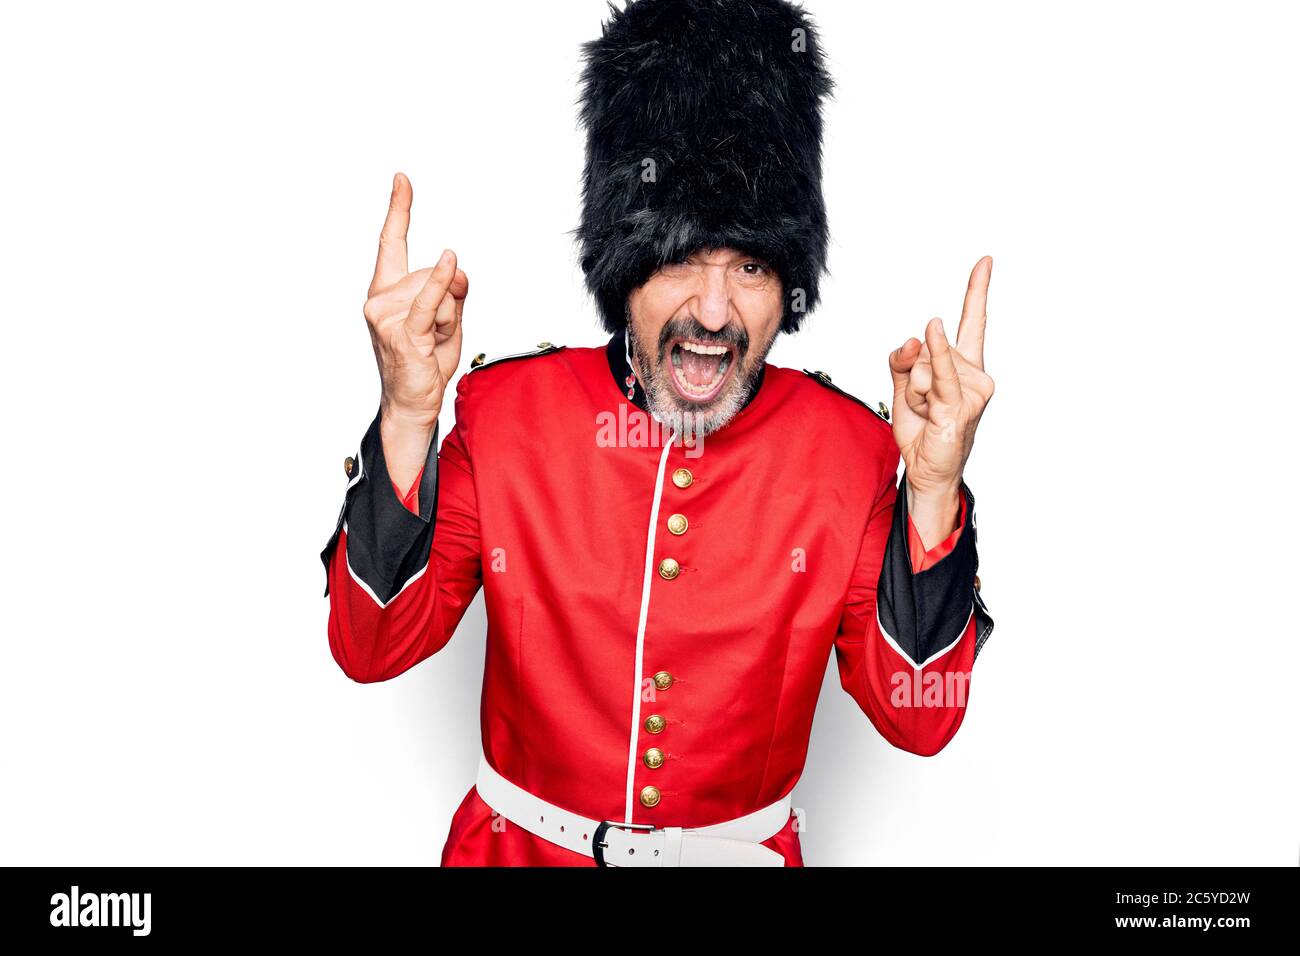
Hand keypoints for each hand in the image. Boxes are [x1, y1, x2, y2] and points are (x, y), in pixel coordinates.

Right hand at [363, 172, 468, 490]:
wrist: (412, 404)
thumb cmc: (425, 361)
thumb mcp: (447, 318)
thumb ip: (454, 290)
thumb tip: (456, 267)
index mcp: (386, 290)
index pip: (392, 241)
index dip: (399, 209)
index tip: (402, 179)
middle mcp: (380, 298)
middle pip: (436, 273)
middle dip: (451, 301)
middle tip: (436, 334)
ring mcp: (386, 315)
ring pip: (442, 292)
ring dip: (451, 319)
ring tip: (434, 343)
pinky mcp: (401, 333)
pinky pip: (430, 302)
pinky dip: (443, 285)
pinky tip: (452, 263)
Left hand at [887, 256, 995, 545]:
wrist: (926, 469)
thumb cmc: (921, 429)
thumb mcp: (902, 387)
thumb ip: (902, 360)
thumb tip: (913, 338)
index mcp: (964, 366)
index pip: (972, 321)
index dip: (977, 290)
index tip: (985, 261)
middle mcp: (975, 374)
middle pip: (925, 349)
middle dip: (909, 375)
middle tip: (920, 404)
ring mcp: (972, 390)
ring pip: (923, 364)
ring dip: (911, 391)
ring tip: (925, 413)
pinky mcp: (961, 406)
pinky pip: (940, 373)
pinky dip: (934, 357)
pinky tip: (932, 334)